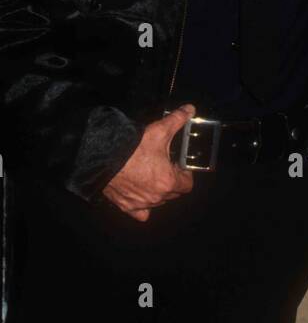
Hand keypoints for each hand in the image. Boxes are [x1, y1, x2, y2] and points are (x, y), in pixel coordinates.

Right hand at [102, 105, 195, 221]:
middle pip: (173, 193)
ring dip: (157, 191)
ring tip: (150, 175)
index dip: (185, 174)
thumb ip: (177, 121)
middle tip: (163, 167)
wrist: (102, 157)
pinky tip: (140, 194)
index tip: (178, 166)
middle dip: (171, 181)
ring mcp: (141, 204)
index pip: (187, 185)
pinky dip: (142, 206)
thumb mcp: (158, 131)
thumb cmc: (131, 147)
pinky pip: (141, 212)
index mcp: (168, 182)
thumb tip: (189, 110)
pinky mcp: (126, 206)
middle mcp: (156, 197)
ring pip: (158, 201)